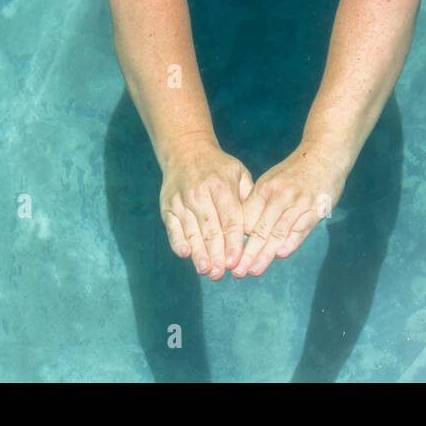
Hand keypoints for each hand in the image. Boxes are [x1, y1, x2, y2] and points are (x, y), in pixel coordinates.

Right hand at [159, 144, 253, 280]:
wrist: (186, 151)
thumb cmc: (219, 168)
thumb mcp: (238, 173)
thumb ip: (249, 197)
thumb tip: (258, 224)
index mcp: (221, 187)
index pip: (230, 220)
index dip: (233, 242)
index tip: (237, 261)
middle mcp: (200, 194)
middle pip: (210, 229)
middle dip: (216, 254)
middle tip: (222, 274)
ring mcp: (181, 201)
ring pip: (191, 231)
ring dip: (199, 253)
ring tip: (207, 270)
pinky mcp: (168, 206)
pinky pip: (173, 227)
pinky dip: (178, 241)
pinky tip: (185, 254)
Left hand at [234, 146, 349, 277]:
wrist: (325, 153)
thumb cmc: (295, 172)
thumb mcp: (272, 180)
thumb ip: (259, 203)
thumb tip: (246, 230)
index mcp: (265, 189)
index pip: (246, 218)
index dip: (237, 239)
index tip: (228, 256)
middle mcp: (279, 196)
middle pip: (259, 229)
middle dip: (247, 253)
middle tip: (236, 272)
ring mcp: (298, 202)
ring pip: (278, 233)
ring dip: (265, 254)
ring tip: (254, 270)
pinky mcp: (316, 208)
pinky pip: (301, 229)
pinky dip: (290, 243)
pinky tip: (280, 255)